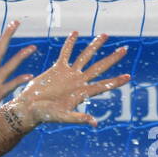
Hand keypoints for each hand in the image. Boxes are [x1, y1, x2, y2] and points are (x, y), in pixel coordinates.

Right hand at [5, 32, 129, 129]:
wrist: (29, 108)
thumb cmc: (45, 115)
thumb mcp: (62, 117)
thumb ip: (78, 118)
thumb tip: (94, 123)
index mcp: (82, 93)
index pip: (103, 85)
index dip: (115, 81)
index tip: (128, 77)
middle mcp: (78, 82)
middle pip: (99, 67)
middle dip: (112, 59)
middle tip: (125, 49)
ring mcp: (69, 74)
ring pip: (85, 56)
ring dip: (95, 46)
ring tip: (105, 35)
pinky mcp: (57, 69)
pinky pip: (65, 53)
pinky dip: (70, 44)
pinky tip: (75, 33)